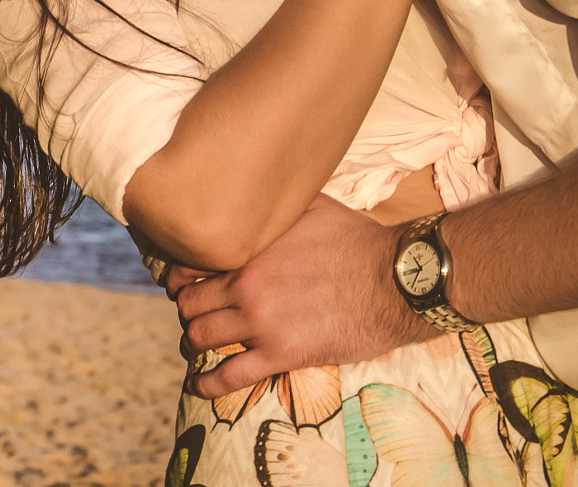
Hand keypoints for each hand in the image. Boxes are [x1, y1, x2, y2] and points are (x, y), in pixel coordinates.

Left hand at [172, 195, 429, 397]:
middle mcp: (246, 285)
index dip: (180, 277)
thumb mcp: (311, 205)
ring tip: (195, 346)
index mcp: (249, 249)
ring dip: (193, 343)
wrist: (396, 279)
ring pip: (201, 338)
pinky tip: (199, 386)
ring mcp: (261, 322)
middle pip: (190, 304)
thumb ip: (276, 205)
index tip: (182, 284)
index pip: (189, 265)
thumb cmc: (358, 239)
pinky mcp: (283, 354)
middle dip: (187, 310)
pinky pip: (231, 376)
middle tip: (193, 315)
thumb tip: (260, 191)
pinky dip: (209, 383)